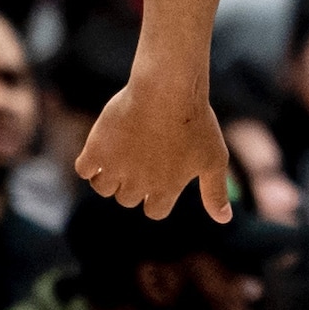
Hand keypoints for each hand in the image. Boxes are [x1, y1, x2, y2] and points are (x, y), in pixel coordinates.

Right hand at [78, 80, 236, 225]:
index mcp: (166, 189)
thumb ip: (215, 192)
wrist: (167, 89)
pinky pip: (83, 169)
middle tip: (140, 155)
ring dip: (108, 177)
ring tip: (118, 154)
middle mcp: (139, 185)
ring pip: (103, 188)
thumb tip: (224, 220)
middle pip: (127, 199)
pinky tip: (101, 148)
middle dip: (132, 183)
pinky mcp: (97, 150)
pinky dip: (89, 163)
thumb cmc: (196, 122)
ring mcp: (116, 168)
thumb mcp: (214, 159)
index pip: (154, 211)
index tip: (156, 174)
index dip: (155, 196)